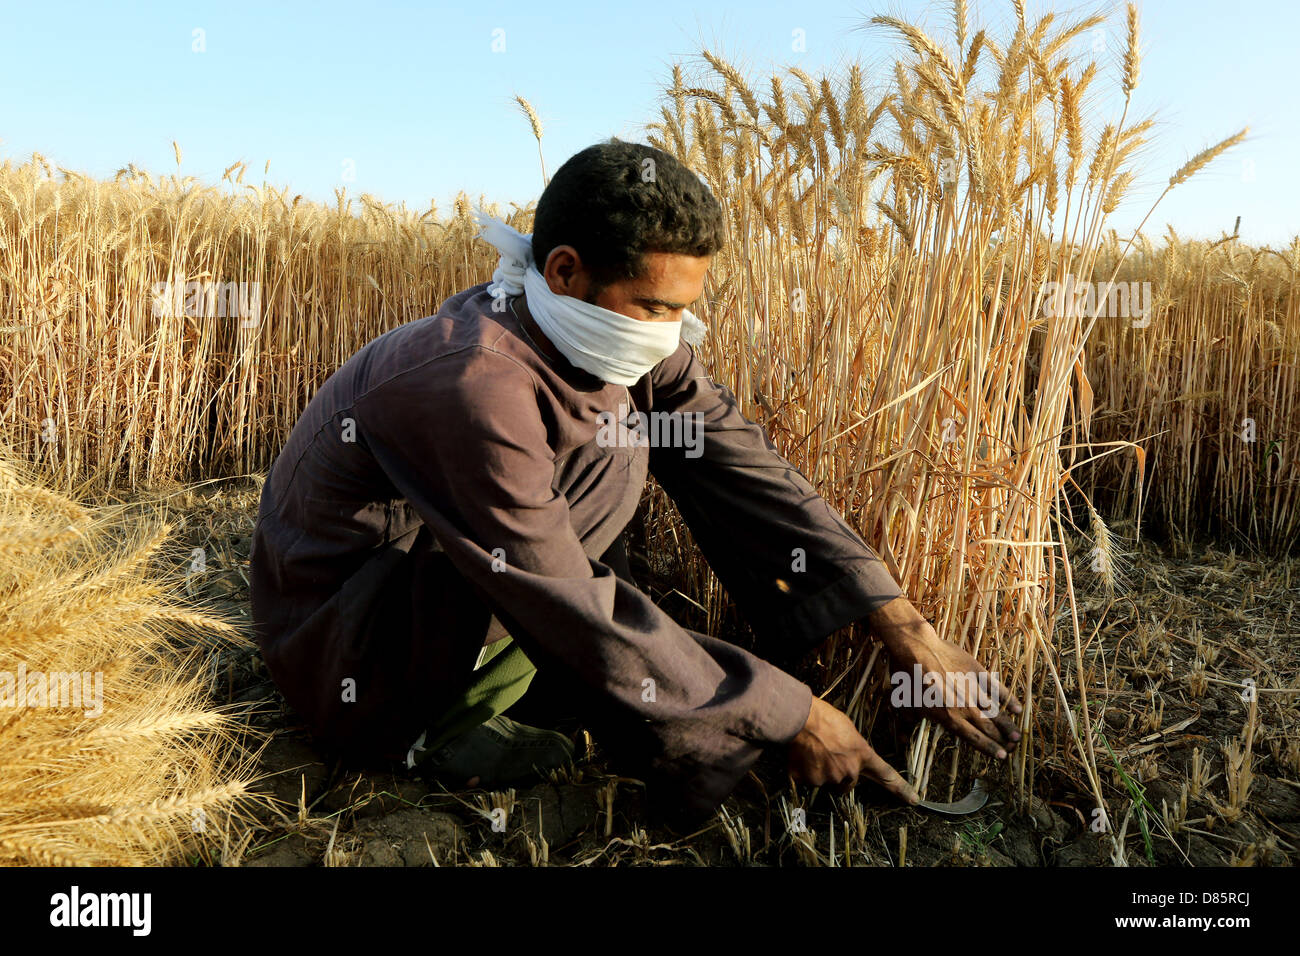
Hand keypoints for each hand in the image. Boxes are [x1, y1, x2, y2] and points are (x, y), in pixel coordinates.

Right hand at [788, 696, 919, 804]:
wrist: (800, 718)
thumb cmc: (824, 717)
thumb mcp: (848, 730)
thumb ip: (853, 749)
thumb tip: (848, 757)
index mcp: (862, 754)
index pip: (886, 774)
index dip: (901, 789)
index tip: (914, 800)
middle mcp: (849, 771)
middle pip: (848, 784)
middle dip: (839, 775)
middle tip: (827, 755)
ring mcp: (830, 778)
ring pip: (826, 783)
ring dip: (820, 773)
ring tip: (812, 751)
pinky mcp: (810, 781)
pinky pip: (807, 782)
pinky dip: (803, 772)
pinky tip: (801, 755)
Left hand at [866, 597, 1022, 759]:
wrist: (916, 650)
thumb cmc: (907, 678)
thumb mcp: (903, 705)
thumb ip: (908, 726)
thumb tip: (901, 741)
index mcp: (948, 717)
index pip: (973, 738)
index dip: (989, 748)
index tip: (1002, 756)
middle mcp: (964, 707)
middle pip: (988, 727)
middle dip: (1002, 739)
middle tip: (1013, 747)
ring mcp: (972, 689)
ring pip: (995, 711)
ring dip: (1008, 724)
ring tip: (1018, 736)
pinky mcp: (976, 671)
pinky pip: (996, 687)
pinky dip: (1008, 698)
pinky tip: (1018, 707)